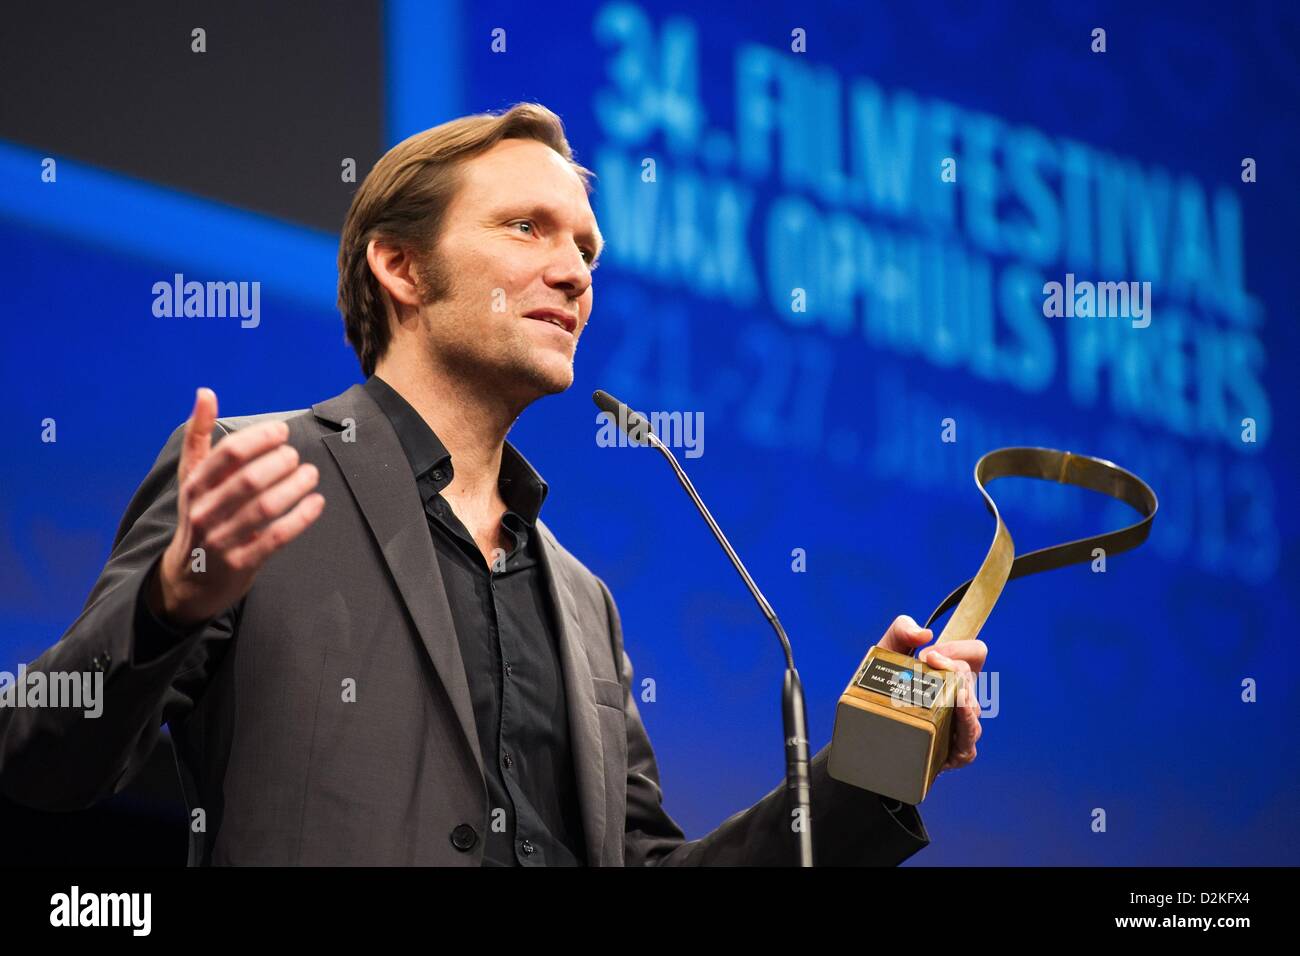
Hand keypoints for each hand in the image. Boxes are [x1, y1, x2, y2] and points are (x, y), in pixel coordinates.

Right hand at [148, 388, 324, 628]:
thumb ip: (199, 436)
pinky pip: (277, 537)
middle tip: (295, 456)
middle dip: (280, 462)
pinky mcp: (243, 563)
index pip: (228, 454)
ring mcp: (223, 539)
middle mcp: (205, 511)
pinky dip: (301, 517)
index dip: (259, 438)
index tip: (282, 432)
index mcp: (195, 485)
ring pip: (265, 508)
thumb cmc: (198, 518)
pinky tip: (316, 502)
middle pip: (249, 479)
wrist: (187, 581)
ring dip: (295, 486)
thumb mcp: (191, 477)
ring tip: (311, 474)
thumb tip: (205, 393)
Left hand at [876, 614, 985, 772]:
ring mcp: (957, 726)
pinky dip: (967, 725)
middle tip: (925, 667)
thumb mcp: (887, 652)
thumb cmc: (880, 687)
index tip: (929, 654)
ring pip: (974, 711)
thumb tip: (925, 635)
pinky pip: (968, 745)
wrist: (861, 725)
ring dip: (963, 697)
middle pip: (971, 681)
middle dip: (952, 671)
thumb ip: (902, 630)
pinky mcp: (951, 753)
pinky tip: (957, 714)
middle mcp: (959, 698)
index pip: (976, 654)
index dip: (959, 649)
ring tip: (949, 690)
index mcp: (951, 674)